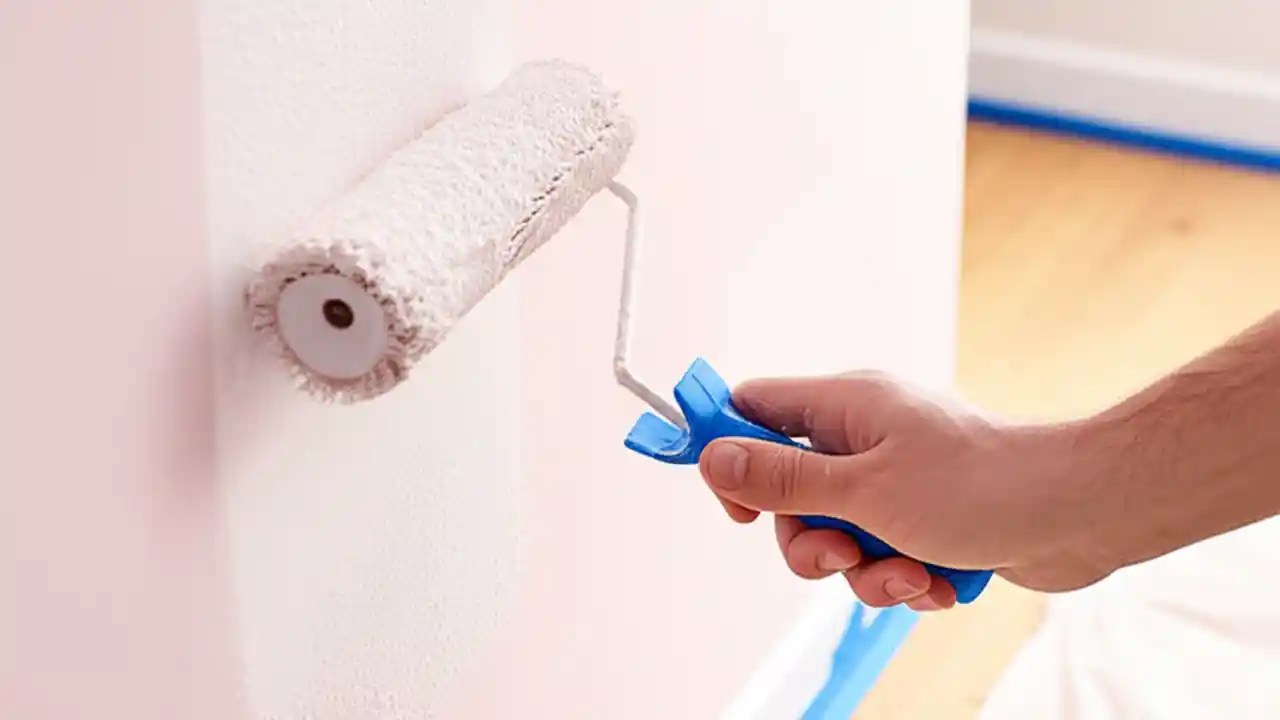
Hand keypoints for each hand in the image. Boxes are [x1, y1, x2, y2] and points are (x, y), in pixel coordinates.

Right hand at [698, 372, 1114, 610]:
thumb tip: (714, 456)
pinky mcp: (925, 516)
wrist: (1079, 513)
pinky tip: (939, 579)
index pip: (755, 408)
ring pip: (838, 534)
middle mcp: (865, 435)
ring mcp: (896, 477)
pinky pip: (882, 555)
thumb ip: (783, 478)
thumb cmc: (981, 486)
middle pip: (791, 490)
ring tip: (909, 574)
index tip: (739, 505)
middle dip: (810, 540)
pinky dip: (903, 576)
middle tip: (840, 555)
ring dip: (865, 570)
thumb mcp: (863, 490)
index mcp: (845, 405)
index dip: (731, 452)